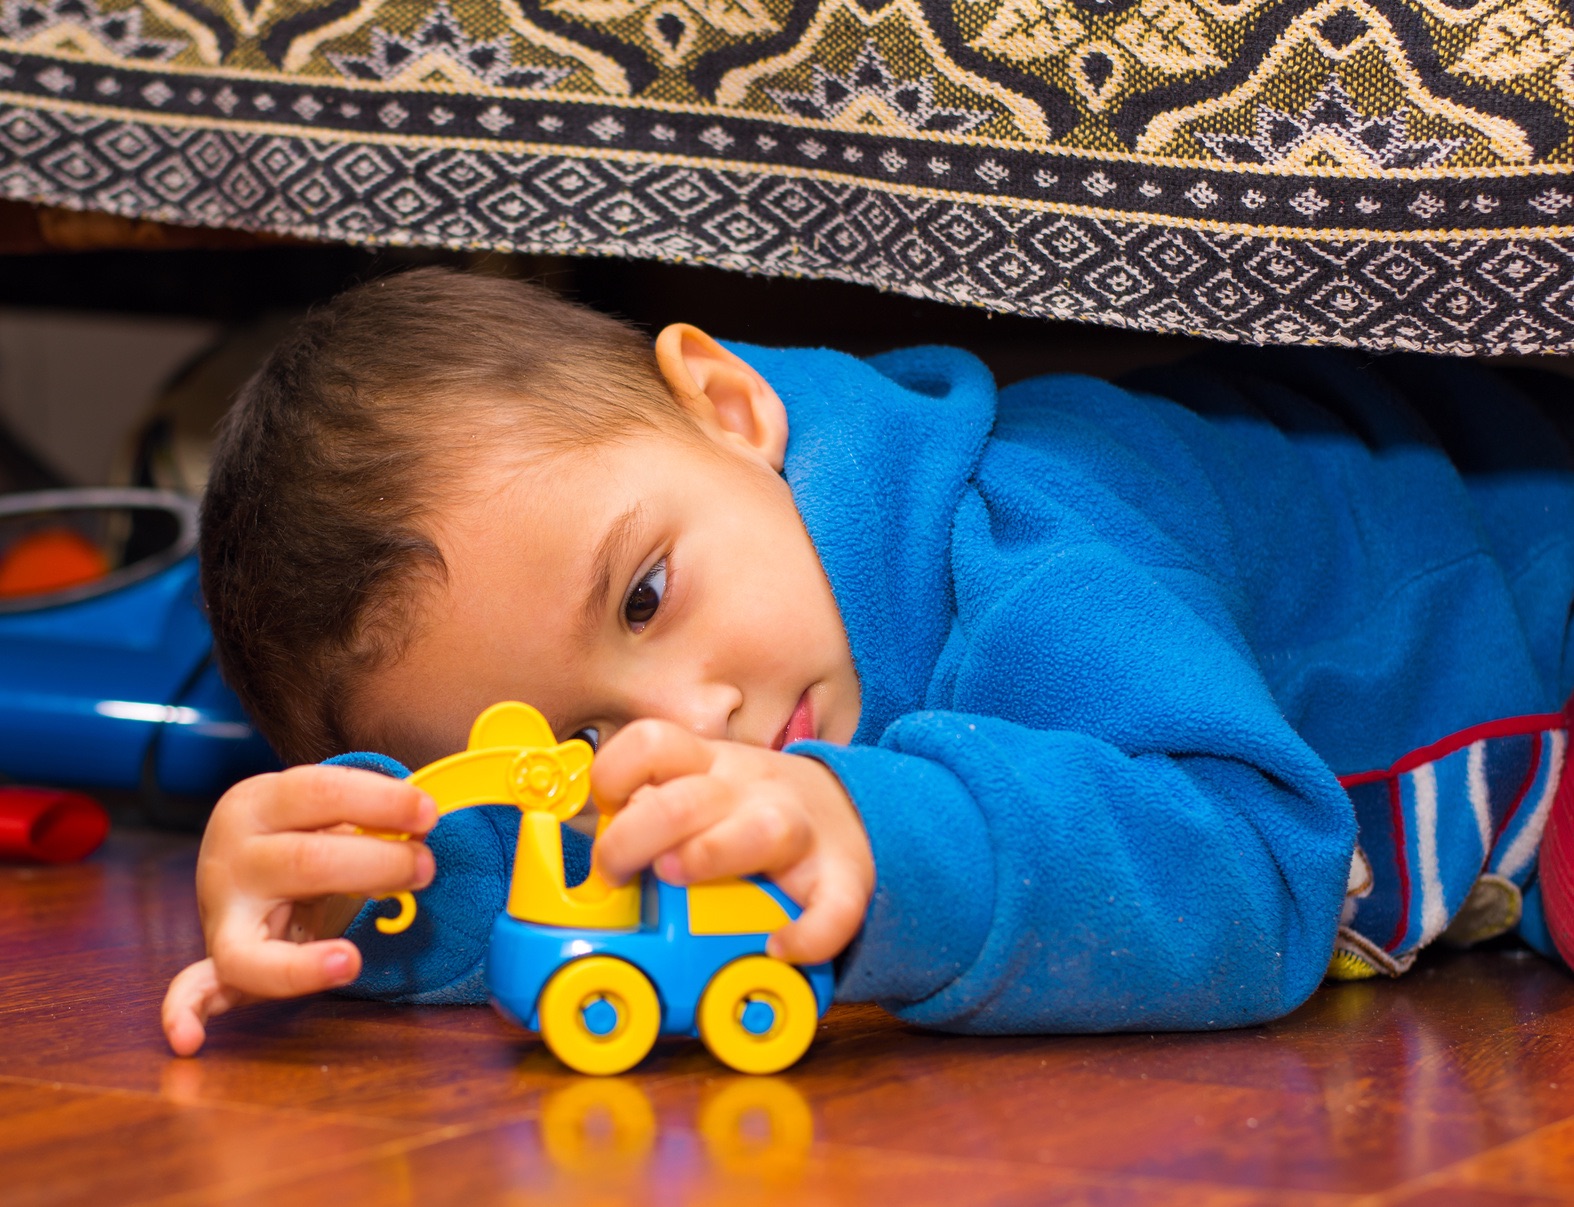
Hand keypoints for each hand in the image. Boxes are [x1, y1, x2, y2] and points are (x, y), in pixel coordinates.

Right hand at [160, 765, 437, 1055]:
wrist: (243, 857)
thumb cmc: (307, 832)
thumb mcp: (327, 811)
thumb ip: (368, 817)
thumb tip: (422, 823)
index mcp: (257, 804)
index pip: (320, 792)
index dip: (380, 802)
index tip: (428, 814)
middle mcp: (232, 856)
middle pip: (304, 862)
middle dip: (376, 866)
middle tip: (424, 869)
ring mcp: (221, 911)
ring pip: (258, 943)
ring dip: (312, 962)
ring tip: (352, 961)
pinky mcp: (219, 958)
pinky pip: (193, 989)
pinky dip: (185, 1012)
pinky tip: (189, 1038)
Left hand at [590, 720, 873, 964]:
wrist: (849, 808)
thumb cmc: (750, 808)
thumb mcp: (702, 785)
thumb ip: (652, 805)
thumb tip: (589, 839)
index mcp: (709, 766)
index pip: (651, 742)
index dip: (613, 775)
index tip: (604, 812)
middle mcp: (750, 791)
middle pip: (683, 801)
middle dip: (634, 839)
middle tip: (619, 874)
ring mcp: (799, 830)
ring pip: (763, 831)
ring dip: (711, 860)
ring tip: (685, 886)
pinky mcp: (843, 877)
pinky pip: (836, 907)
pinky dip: (811, 935)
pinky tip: (783, 948)